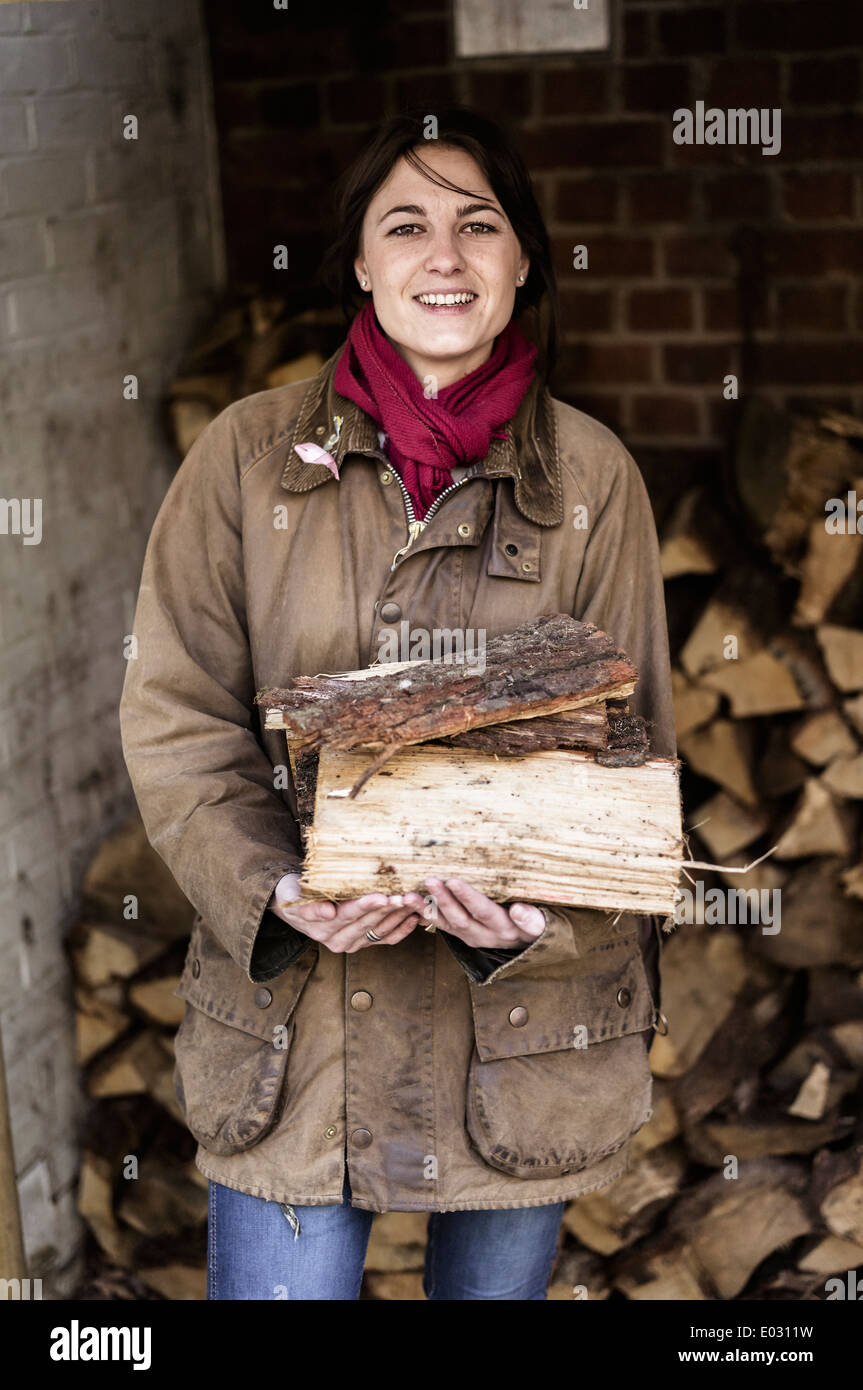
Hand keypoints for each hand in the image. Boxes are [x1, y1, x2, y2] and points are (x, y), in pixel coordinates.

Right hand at [268, 873, 419, 953]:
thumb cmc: (294, 895)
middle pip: (368, 923)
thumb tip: (327, 912)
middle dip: (388, 908)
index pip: (347, 915)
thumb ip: (305, 903)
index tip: (381, 896)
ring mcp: (354, 943)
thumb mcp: (291, 895)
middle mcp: (339, 940)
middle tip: (405, 895)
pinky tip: (414, 916)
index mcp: (322, 928)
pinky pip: (387, 939)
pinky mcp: (365, 942)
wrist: (295, 907)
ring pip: (380, 931)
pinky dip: (403, 929)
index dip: (365, 906)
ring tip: (413, 900)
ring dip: (398, 916)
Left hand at [401, 877, 547, 950]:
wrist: (526, 945)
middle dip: (443, 899)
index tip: (454, 880)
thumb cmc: (535, 927)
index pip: (483, 911)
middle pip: (459, 918)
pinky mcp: (459, 933)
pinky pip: (439, 924)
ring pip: (444, 923)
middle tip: (429, 880)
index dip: (468, 897)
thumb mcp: (541, 926)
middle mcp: (483, 935)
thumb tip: (519, 910)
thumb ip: (532, 920)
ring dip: (425, 909)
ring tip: (407, 896)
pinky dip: (423, 914)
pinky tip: (408, 902)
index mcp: (503, 929)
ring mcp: (468, 935)